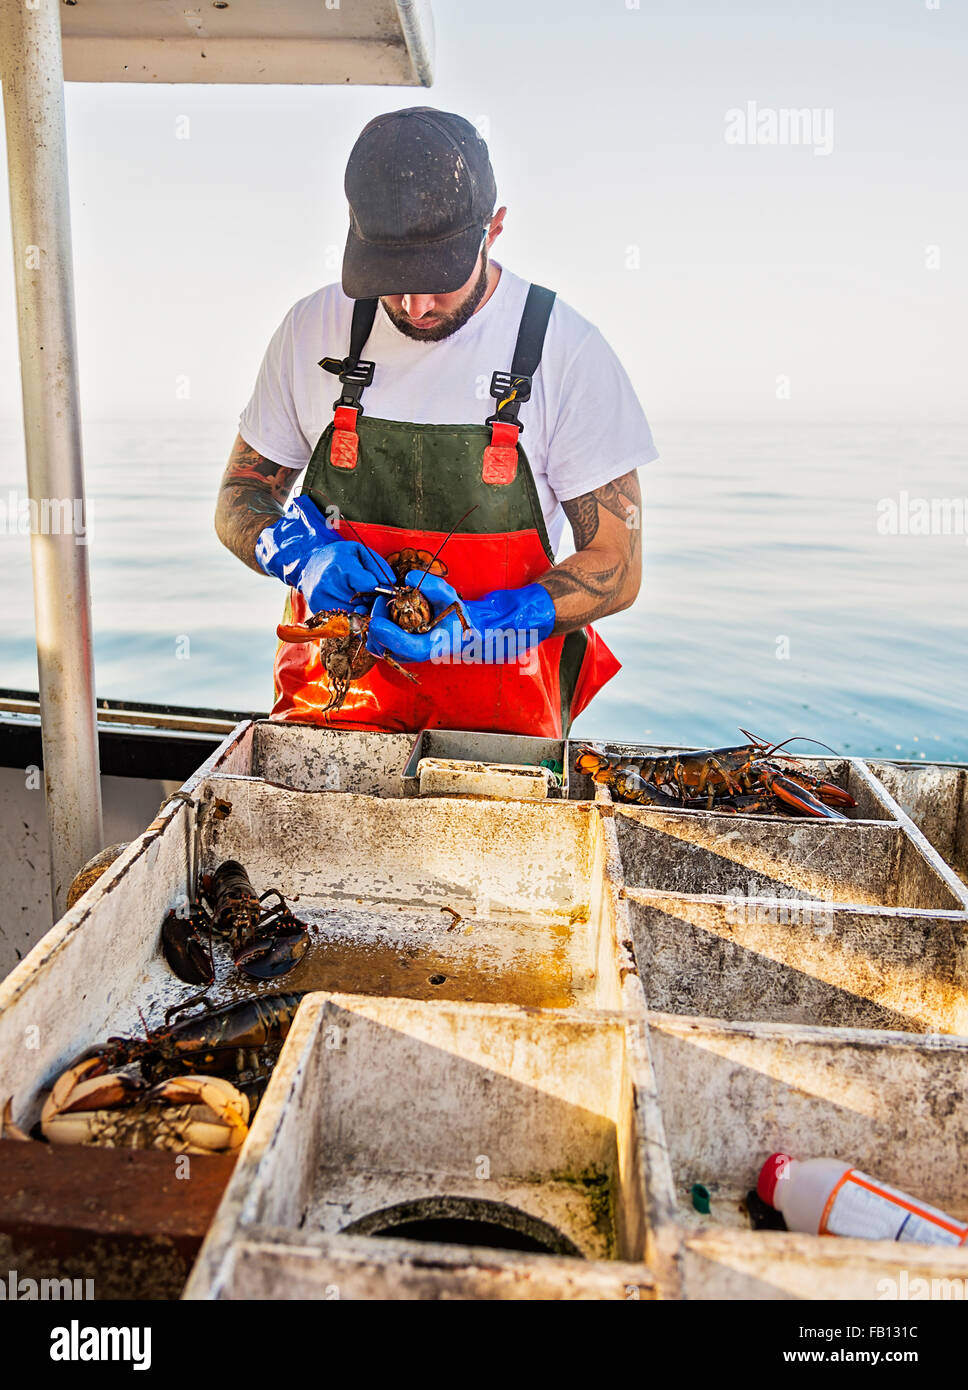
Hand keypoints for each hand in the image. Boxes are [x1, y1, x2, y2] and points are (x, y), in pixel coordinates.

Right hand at [255, 497, 387, 609]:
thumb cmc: (339, 557)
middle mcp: (328, 586)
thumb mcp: (360, 552)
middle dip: (371, 601)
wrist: (310, 564)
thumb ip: (378, 567)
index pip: (369, 587)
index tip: (378, 587)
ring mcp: (321, 601)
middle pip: (363, 603)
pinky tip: (349, 605)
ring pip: (355, 615)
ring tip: (358, 598)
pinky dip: (352, 616)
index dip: (378, 589)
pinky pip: (343, 621)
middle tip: (369, 594)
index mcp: (341, 568)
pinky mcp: (318, 612)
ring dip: (362, 610)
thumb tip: (390, 585)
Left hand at [367, 570, 556, 664]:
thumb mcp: (459, 599)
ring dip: (381, 634)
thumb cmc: (482, 618)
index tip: (375, 621)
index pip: (409, 648)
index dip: (389, 637)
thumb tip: (409, 578)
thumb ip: (436, 588)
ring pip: (394, 650)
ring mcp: (426, 649)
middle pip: (395, 653)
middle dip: (379, 635)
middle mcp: (431, 651)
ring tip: (375, 612)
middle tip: (372, 611)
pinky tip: (385, 614)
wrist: (497, 627)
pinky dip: (389, 629)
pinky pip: (399, 641)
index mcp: (441, 646)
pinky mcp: (423, 642)